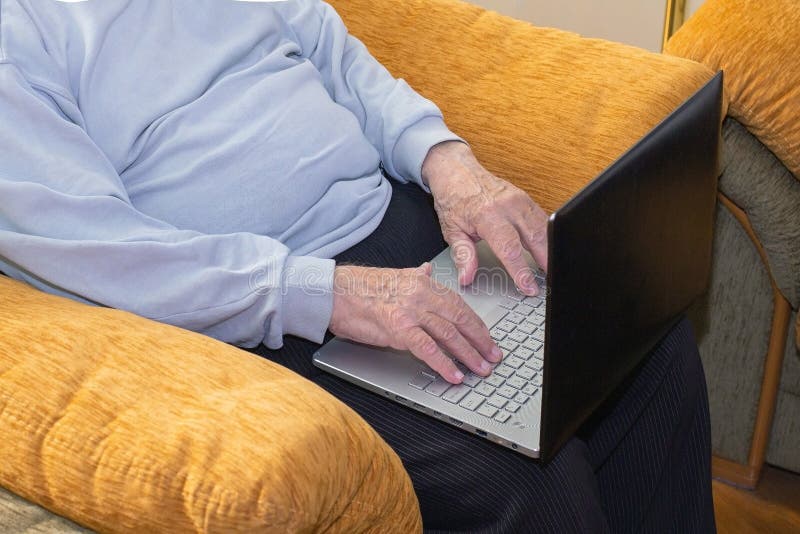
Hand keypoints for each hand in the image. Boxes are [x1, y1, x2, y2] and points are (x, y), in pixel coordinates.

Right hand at [329, 263, 502, 383]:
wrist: (332, 292)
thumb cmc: (358, 288)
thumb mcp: (394, 276)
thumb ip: (415, 276)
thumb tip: (429, 270)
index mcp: (422, 282)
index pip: (458, 305)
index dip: (476, 324)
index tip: (487, 339)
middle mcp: (420, 293)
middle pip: (459, 319)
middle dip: (480, 341)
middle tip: (492, 357)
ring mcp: (410, 310)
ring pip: (449, 334)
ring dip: (468, 355)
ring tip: (479, 369)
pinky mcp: (398, 327)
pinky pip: (427, 348)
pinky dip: (443, 363)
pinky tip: (454, 374)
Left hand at [422, 141, 548, 294]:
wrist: (456, 171)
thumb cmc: (453, 199)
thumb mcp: (451, 230)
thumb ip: (462, 255)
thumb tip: (467, 277)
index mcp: (488, 215)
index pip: (510, 249)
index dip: (521, 271)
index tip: (529, 287)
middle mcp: (507, 206)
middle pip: (535, 238)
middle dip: (545, 262)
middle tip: (550, 282)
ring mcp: (519, 200)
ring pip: (544, 228)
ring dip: (549, 249)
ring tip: (552, 270)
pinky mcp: (525, 198)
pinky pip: (542, 219)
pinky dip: (547, 235)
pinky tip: (548, 250)